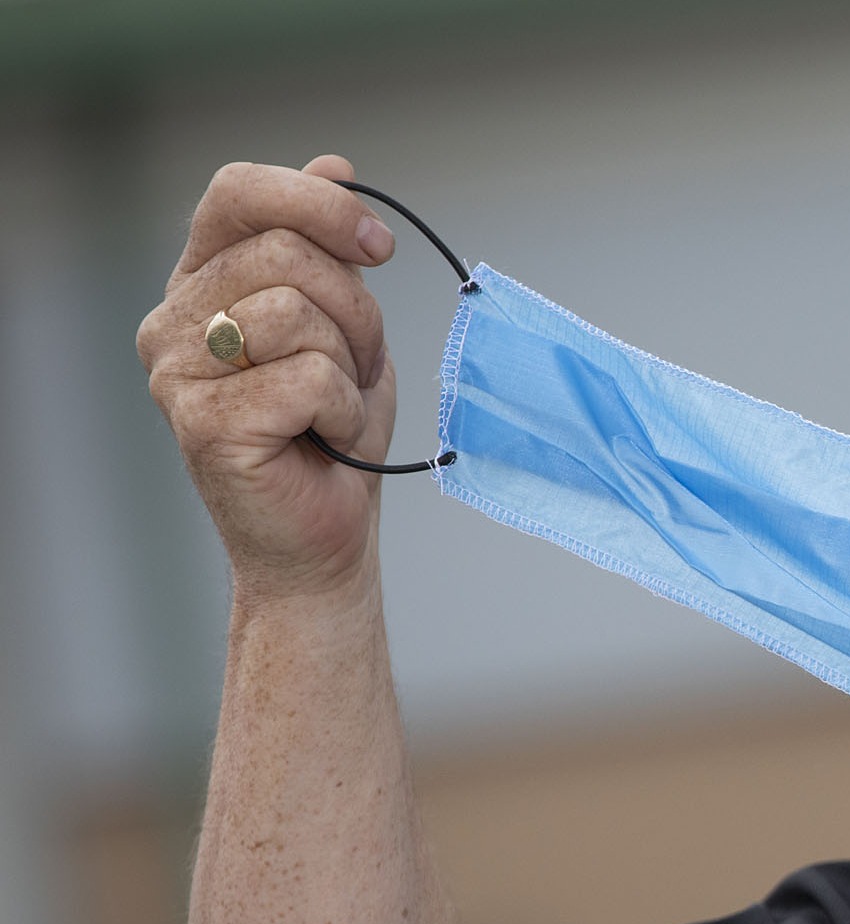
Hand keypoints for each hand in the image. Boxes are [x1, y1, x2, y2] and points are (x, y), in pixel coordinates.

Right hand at [136, 155, 399, 600]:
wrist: (323, 538)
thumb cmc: (334, 431)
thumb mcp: (345, 324)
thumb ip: (327, 247)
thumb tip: (334, 161)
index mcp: (201, 280)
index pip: (238, 191)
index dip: (318, 203)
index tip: (379, 247)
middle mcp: (172, 319)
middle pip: (286, 254)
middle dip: (355, 310)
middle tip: (355, 365)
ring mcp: (177, 372)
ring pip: (298, 313)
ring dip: (350, 364)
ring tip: (334, 406)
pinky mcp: (203, 423)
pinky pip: (307, 378)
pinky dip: (343, 410)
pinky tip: (324, 437)